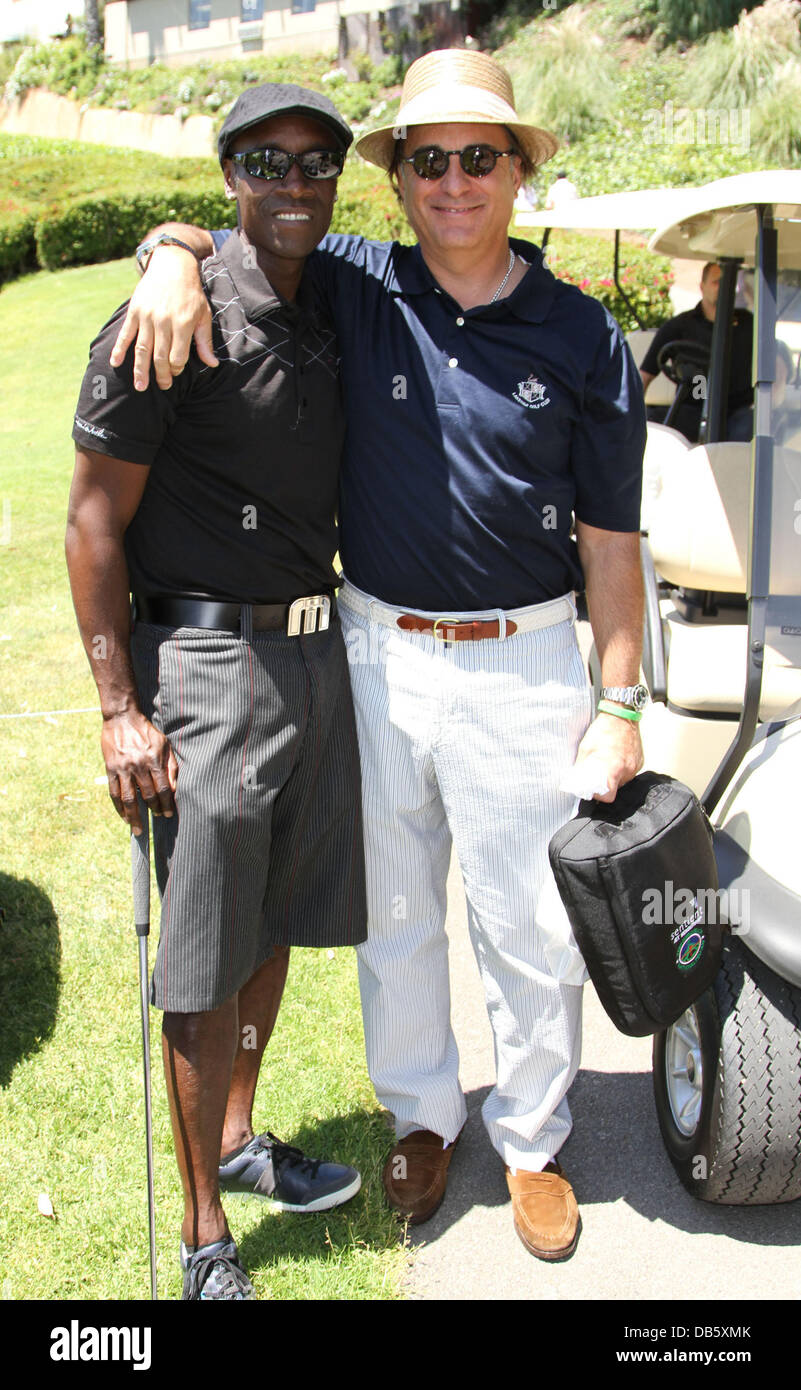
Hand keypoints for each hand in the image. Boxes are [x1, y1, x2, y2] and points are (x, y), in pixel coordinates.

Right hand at [101, 710, 178, 834]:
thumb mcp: (164, 744)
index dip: (167, 804)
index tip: (169, 814)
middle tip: (158, 819)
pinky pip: (114, 792)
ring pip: (129, 798)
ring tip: (138, 828)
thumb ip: (171, 766)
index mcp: (154, 760)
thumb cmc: (146, 731)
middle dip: (154, 810)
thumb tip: (175, 788)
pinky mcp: (110, 769)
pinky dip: (119, 807)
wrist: (122, 718)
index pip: (163, 789)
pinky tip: (124, 816)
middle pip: (148, 795)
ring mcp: (123, 768)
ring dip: (134, 816)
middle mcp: (139, 766)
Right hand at [109, 247, 216, 391]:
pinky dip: (119, 349)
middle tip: (163, 387)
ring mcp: (146, 316)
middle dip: (161, 375)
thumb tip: (212, 364)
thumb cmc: (191, 294)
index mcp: (182, 323)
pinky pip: (126, 334)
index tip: (176, 371)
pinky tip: (116, 362)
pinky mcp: (134, 311)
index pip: (177, 357)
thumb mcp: (203, 315)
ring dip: (140, 370)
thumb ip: (204, 341)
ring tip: (140, 387)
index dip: (177, 368)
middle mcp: (163, 321)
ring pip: (142, 349)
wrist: (172, 265)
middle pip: (159, 356)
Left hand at [573, 711, 642, 802]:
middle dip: (606, 783)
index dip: (600, 796)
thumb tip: (576, 779)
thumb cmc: (603, 730)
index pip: (609, 797)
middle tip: (598, 773)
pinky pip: (629, 771)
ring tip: (607, 762)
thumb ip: (582, 766)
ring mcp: (636, 766)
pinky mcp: (640, 761)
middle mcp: (627, 770)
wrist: (621, 715)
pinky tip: (616, 757)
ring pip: (622, 780)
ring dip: (614, 774)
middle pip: (615, 788)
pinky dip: (622, 767)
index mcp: (613, 768)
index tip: (594, 790)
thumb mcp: (586, 748)